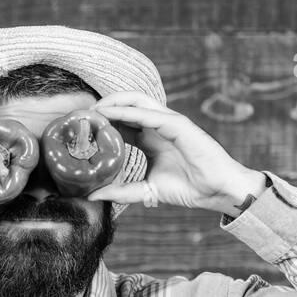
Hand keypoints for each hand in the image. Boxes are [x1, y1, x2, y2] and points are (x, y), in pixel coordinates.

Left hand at [86, 92, 265, 215]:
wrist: (216, 191)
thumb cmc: (189, 188)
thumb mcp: (146, 191)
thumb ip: (121, 191)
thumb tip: (92, 196)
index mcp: (150, 138)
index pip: (122, 122)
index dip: (102, 122)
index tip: (80, 129)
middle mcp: (158, 126)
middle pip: (126, 105)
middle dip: (103, 106)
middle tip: (82, 116)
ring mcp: (168, 122)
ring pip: (136, 101)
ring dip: (113, 102)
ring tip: (93, 110)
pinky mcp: (178, 124)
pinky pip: (149, 114)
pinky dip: (128, 111)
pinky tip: (110, 114)